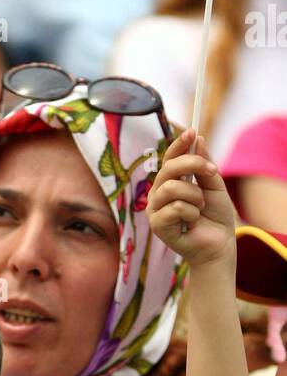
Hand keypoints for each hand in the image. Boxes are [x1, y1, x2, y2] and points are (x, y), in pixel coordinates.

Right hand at [146, 130, 236, 268]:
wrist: (219, 245)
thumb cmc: (215, 217)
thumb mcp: (214, 185)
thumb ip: (204, 165)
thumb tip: (197, 139)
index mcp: (172, 181)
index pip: (170, 158)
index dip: (179, 144)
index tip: (191, 131)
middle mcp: (159, 192)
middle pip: (169, 168)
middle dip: (193, 165)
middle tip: (212, 172)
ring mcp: (155, 208)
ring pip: (173, 188)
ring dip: (195, 196)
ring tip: (200, 208)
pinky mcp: (157, 224)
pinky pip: (175, 207)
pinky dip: (191, 213)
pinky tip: (192, 222)